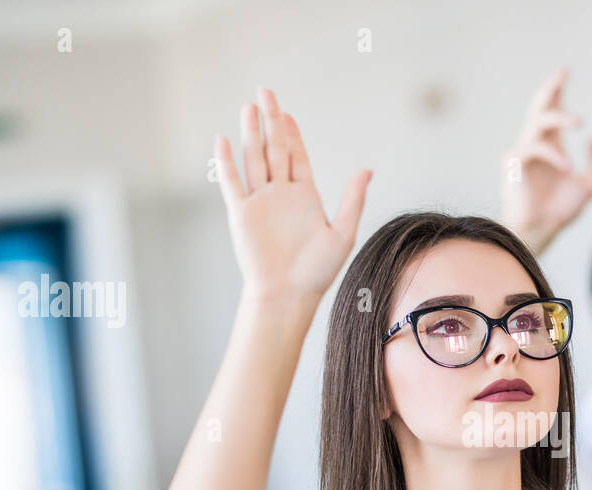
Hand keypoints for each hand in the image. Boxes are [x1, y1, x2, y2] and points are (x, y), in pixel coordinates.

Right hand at [214, 87, 371, 306]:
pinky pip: (231, 182)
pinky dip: (226, 162)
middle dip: (270, 121)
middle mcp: (280, 195)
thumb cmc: (317, 271)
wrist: (287, 295)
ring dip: (250, 133)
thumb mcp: (342, 232)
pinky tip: (224, 139)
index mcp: (304, 196)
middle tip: (265, 92)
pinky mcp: (241, 213)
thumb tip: (367, 170)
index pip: (297, 156)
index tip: (287, 112)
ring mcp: (259, 202)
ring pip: (253, 159)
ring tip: (248, 106)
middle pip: (273, 149)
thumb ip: (352, 199)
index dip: (292, 133)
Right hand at [499, 67, 591, 255]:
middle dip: (550, 88)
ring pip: (537, 121)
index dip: (557, 91)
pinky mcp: (513, 163)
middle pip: (539, 106)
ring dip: (560, 118)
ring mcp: (523, 152)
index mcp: (551, 146)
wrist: (541, 231)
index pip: (552, 111)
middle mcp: (536, 145)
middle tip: (563, 72)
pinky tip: (566, 168)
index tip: (565, 72)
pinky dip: (553, 154)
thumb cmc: (561, 211)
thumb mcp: (589, 186)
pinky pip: (534, 147)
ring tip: (580, 122)